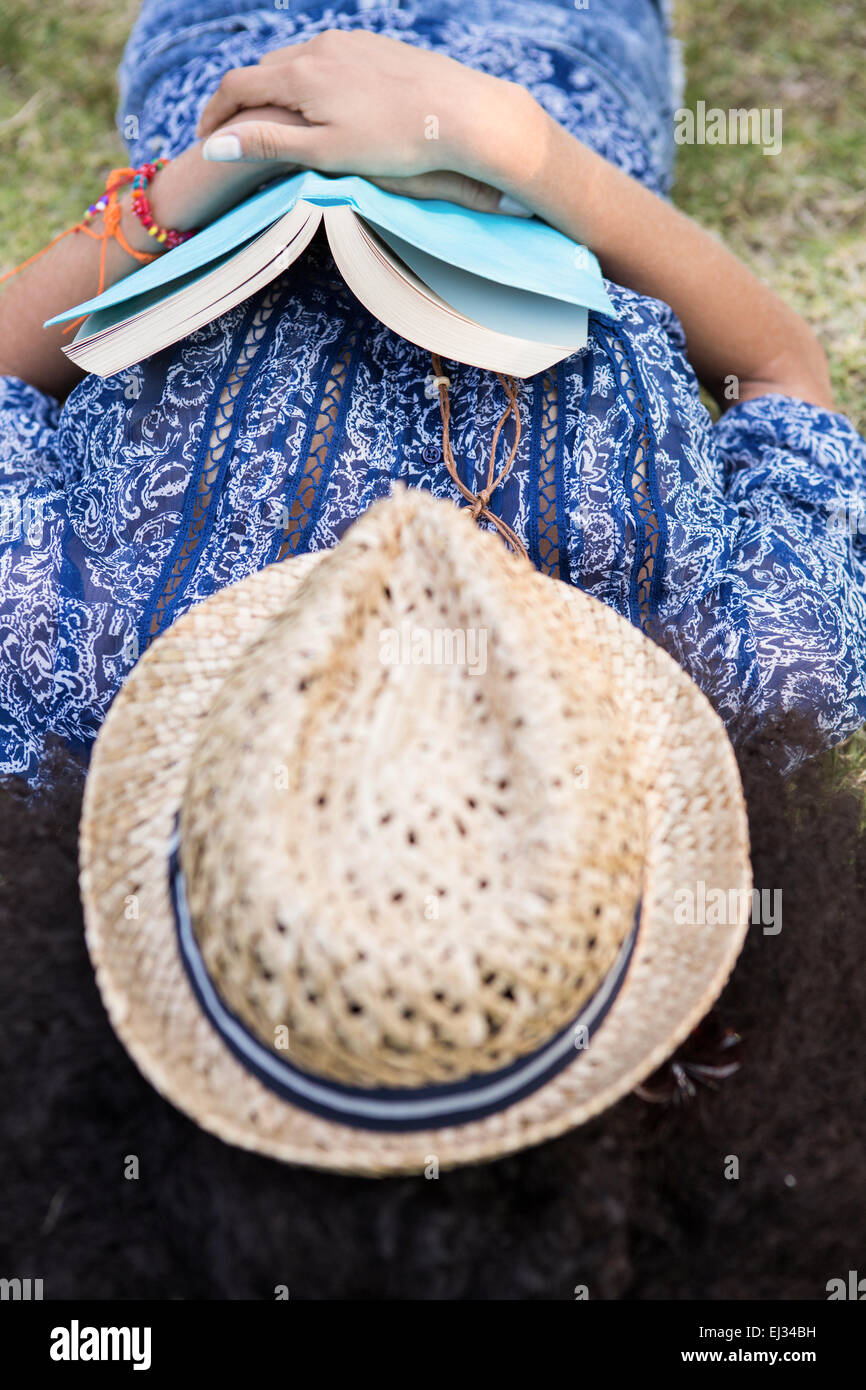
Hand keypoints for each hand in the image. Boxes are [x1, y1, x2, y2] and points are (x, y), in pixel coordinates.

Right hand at [196, 29, 541, 188]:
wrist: (460, 113)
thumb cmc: (394, 143)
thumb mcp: (324, 153)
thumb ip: (268, 145)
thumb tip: (215, 147)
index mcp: (301, 75)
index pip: (236, 87)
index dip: (214, 115)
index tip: (204, 140)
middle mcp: (319, 47)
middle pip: (262, 70)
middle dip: (242, 101)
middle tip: (234, 132)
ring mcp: (348, 42)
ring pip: (295, 60)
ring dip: (276, 88)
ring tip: (273, 120)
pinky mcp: (373, 45)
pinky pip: (327, 57)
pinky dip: (309, 79)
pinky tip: (321, 103)